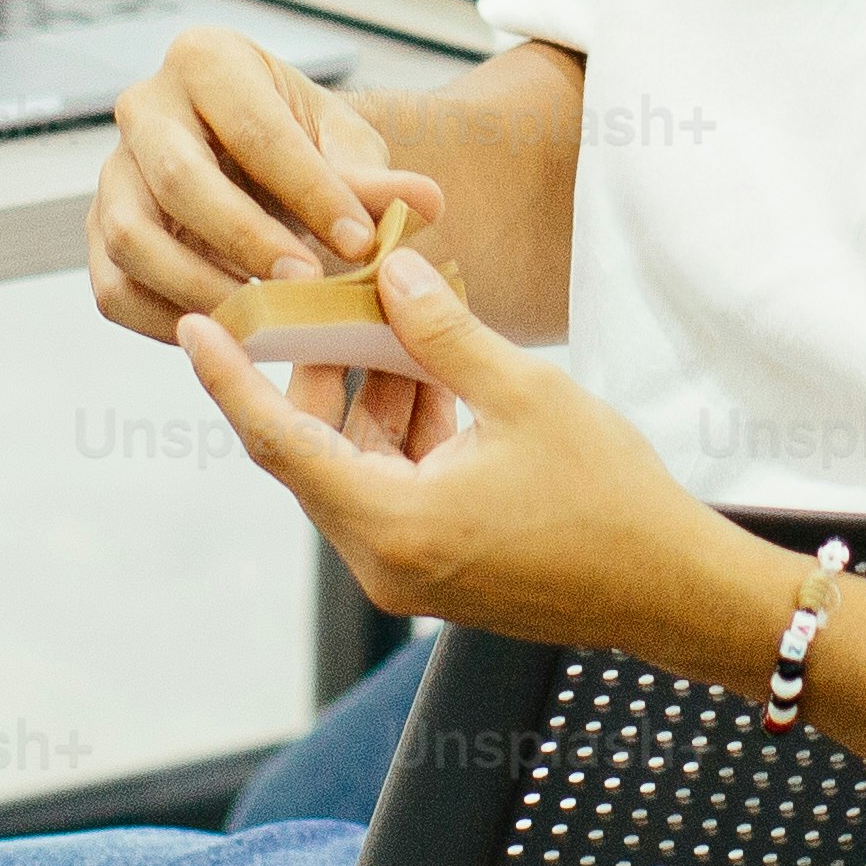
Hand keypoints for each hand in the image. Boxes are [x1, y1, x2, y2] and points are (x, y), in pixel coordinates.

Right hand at [91, 26, 445, 348]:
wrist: (261, 169)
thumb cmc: (304, 149)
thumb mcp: (345, 149)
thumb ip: (375, 178)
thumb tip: (423, 202)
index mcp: (207, 60)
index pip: (255, 130)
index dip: (311, 191)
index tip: (362, 244)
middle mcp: (144, 107)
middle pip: (179, 178)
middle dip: (248, 239)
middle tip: (309, 285)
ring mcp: (111, 173)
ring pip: (134, 238)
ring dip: (203, 288)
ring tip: (270, 317)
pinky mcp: (98, 234)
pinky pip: (115, 288)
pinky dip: (170, 321)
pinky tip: (232, 331)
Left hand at [180, 241, 777, 672]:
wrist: (671, 590)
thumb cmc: (610, 499)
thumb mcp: (525, 394)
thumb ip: (445, 334)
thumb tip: (392, 275)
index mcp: (391, 523)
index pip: (279, 441)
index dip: (230, 381)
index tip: (195, 328)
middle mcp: (383, 561)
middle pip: (315, 451)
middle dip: (328, 371)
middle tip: (347, 297)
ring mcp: (407, 574)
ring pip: (355, 468)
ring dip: (375, 400)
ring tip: (413, 329)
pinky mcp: (435, 572)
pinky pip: (392, 491)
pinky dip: (404, 437)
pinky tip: (441, 382)